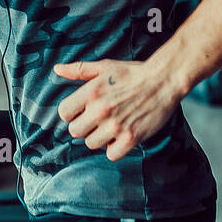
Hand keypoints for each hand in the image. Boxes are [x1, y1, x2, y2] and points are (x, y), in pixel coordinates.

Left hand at [54, 59, 179, 161]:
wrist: (164, 80)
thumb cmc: (134, 73)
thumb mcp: (105, 66)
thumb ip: (79, 70)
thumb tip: (57, 69)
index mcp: (91, 92)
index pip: (64, 113)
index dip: (72, 114)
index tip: (82, 111)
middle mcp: (100, 110)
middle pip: (75, 132)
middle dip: (84, 127)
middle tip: (97, 120)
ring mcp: (116, 125)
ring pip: (91, 144)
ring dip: (99, 138)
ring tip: (111, 127)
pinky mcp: (131, 138)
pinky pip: (111, 154)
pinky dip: (115, 149)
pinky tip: (121, 137)